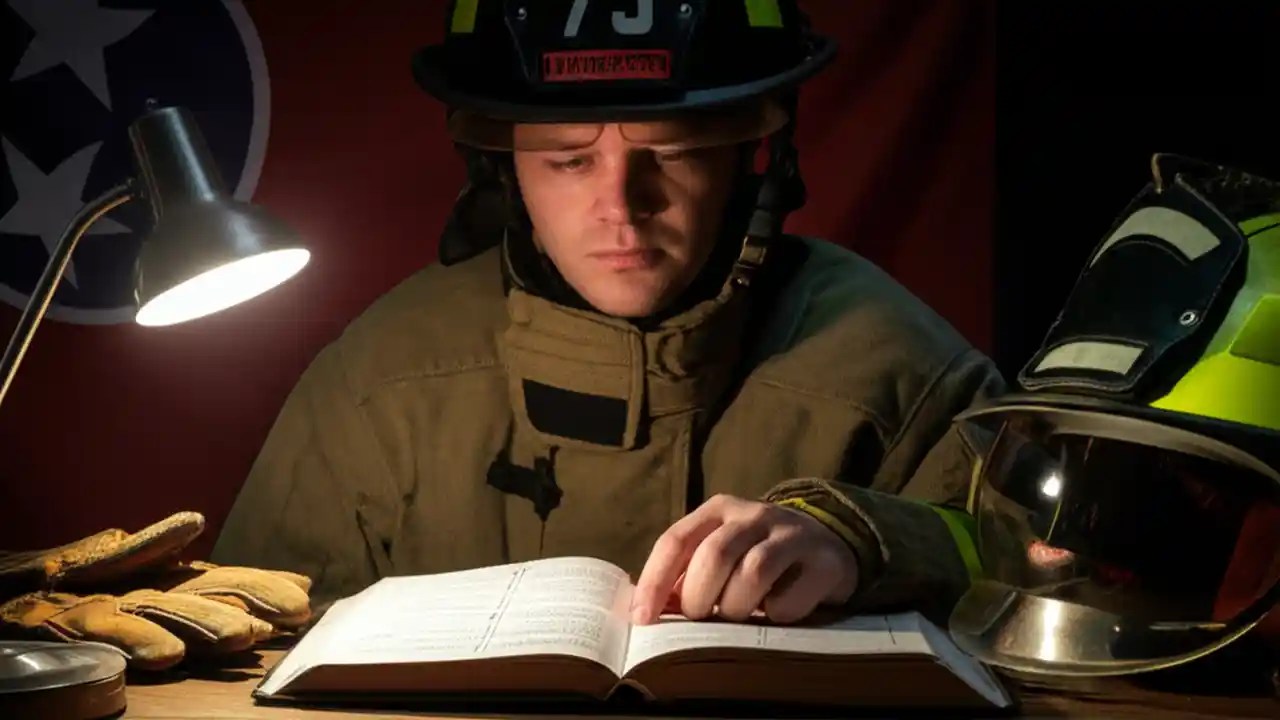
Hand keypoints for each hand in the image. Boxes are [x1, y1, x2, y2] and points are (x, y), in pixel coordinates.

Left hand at [631, 494, 858, 624]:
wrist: (829, 544)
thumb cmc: (757, 555)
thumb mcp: (720, 553)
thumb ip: (685, 574)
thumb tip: (644, 611)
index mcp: (719, 510)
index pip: (677, 540)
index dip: (654, 580)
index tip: (642, 618)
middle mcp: (755, 514)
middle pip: (715, 555)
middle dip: (698, 597)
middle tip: (700, 619)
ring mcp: (793, 535)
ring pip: (753, 573)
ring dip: (736, 608)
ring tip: (738, 618)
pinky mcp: (824, 563)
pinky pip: (789, 600)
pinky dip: (774, 617)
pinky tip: (776, 614)